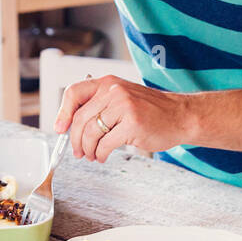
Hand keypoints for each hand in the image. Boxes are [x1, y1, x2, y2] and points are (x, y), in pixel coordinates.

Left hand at [53, 75, 199, 163]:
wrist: (181, 116)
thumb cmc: (151, 111)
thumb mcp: (123, 97)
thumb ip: (100, 105)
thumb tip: (72, 125)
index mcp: (109, 84)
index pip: (74, 93)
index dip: (63, 112)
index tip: (60, 128)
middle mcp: (114, 92)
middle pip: (80, 118)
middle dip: (75, 139)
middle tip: (77, 151)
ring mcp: (124, 107)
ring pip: (91, 133)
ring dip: (87, 149)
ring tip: (91, 155)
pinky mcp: (132, 124)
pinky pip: (105, 144)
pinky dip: (100, 154)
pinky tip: (102, 156)